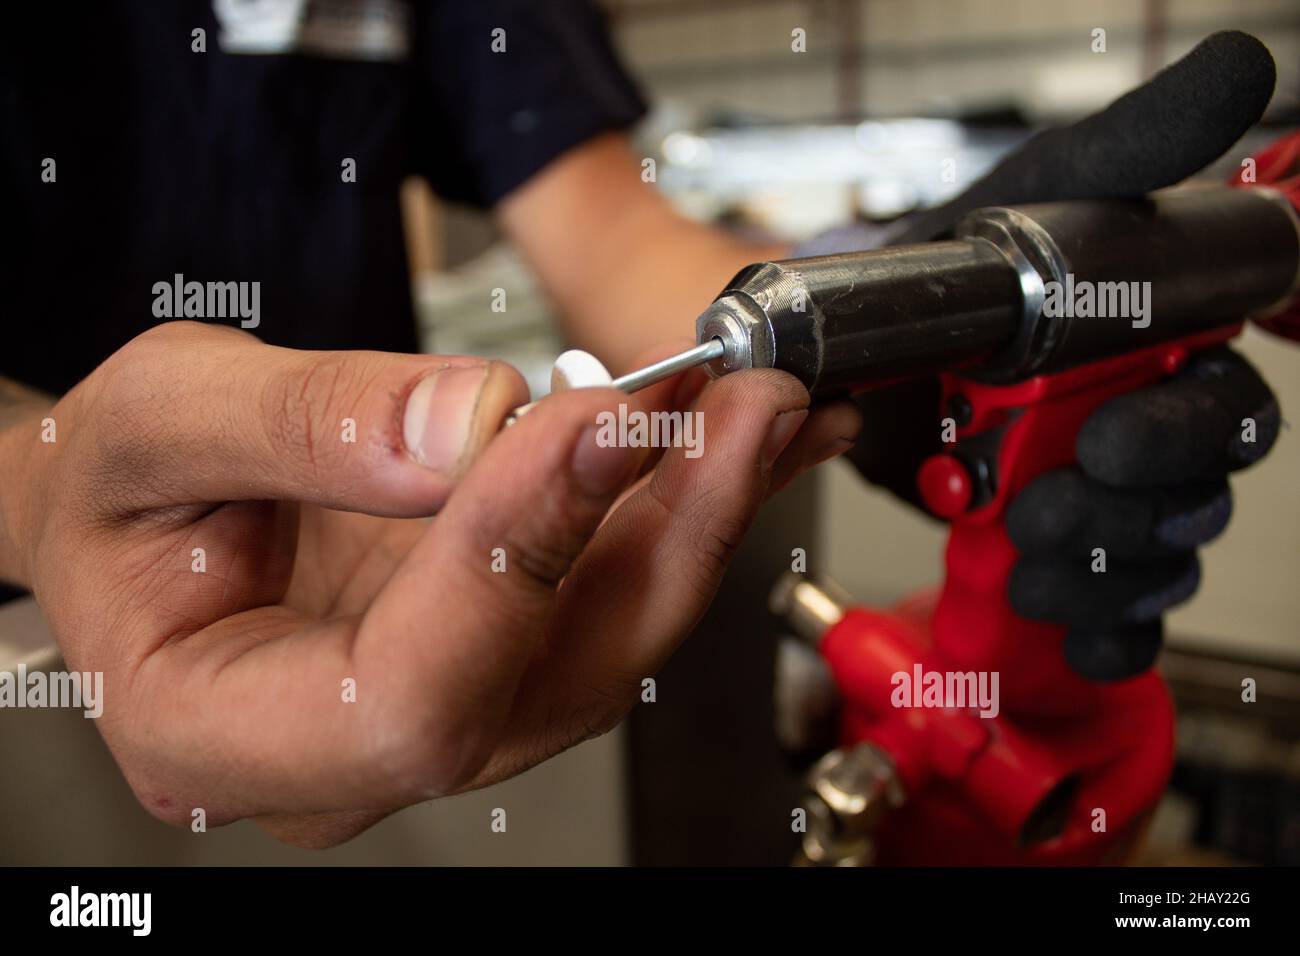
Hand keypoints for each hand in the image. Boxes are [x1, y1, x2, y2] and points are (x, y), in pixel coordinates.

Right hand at [11, 321, 858, 844]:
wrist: (137, 512)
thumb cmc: (120, 491)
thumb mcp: (158, 421)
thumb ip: (303, 424)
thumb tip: (471, 424)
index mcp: (224, 730)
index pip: (411, 692)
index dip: (514, 557)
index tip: (593, 421)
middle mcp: (357, 753)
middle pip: (548, 681)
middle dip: (664, 538)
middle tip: (739, 408)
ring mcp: (441, 708)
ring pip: (604, 642)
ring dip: (699, 521)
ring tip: (759, 409)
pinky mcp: (497, 652)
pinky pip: (607, 596)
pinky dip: (679, 512)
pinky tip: (730, 442)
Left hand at [823, 31, 1280, 676]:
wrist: (846, 356)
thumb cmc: (936, 279)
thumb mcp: (1020, 205)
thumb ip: (1125, 154)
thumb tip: (1237, 73)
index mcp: (1152, 350)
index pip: (1223, 401)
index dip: (1187, 430)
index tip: (1107, 438)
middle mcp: (1141, 423)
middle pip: (1192, 490)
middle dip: (1125, 506)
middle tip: (1049, 502)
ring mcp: (1102, 494)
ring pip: (1157, 552)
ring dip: (1105, 569)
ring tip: (1031, 556)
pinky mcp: (1059, 550)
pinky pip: (1116, 608)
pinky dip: (1104, 631)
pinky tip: (1079, 633)